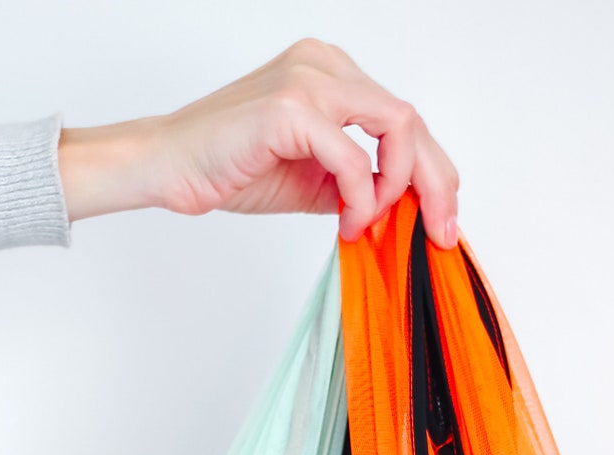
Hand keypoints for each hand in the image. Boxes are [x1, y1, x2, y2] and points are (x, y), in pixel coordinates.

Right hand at [57, 39, 459, 245]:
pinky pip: (354, 157)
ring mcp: (308, 78)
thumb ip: (357, 183)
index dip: (434, 172)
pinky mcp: (290, 106)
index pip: (405, 120)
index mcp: (332, 73)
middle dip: (436, 182)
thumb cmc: (232, 168)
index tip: (443, 221)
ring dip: (399, 186)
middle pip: (411, 120)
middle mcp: (325, 64)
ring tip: (372, 223)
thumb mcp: (314, 181)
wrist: (170, 167)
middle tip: (440, 232)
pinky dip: (362, 197)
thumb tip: (402, 209)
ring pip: (397, 126)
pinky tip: (349, 221)